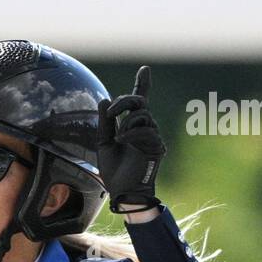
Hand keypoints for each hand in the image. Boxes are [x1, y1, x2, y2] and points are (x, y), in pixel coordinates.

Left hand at [96, 66, 166, 214]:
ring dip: (126, 122)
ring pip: (142, 115)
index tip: (144, 69)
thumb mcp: (104, 143)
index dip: (142, 84)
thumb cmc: (114, 171)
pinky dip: (131, 133)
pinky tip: (122, 141)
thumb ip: (105, 123)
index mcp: (132, 126)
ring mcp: (152, 137)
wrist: (123, 192)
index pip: (138, 102)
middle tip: (112, 110)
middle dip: (124, 101)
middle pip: (139, 102)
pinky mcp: (157, 146)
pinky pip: (145, 130)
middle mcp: (145, 128)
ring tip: (118, 137)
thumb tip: (104, 100)